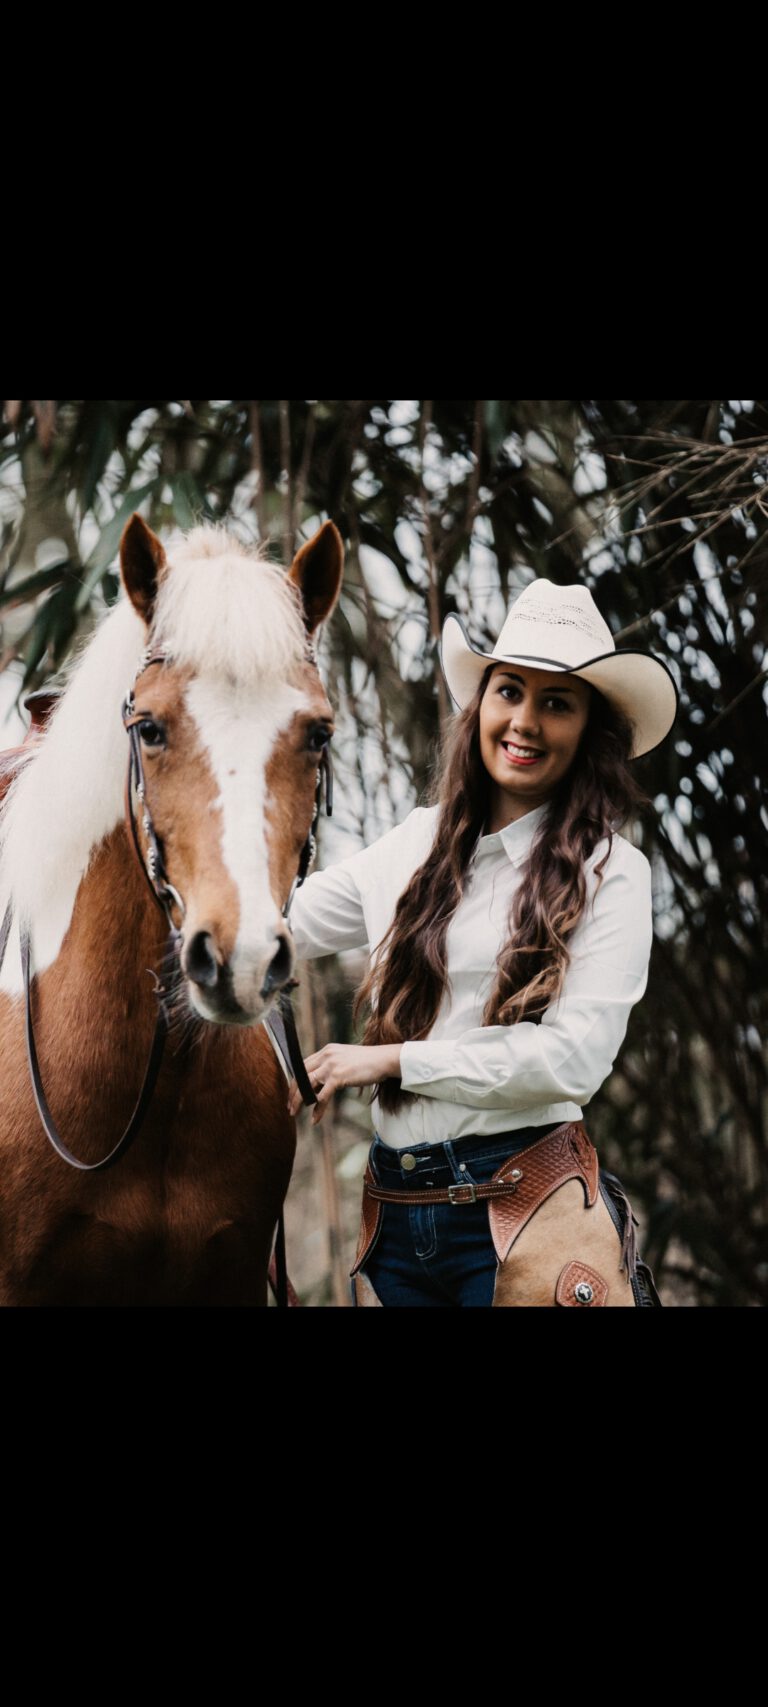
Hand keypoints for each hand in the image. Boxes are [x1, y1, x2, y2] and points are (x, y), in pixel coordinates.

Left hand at [287, 1042, 402, 1124]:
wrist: (384, 1060)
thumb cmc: (368, 1062)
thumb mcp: (345, 1060)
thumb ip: (331, 1067)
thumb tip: (319, 1085)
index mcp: (326, 1051)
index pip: (303, 1065)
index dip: (295, 1081)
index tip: (291, 1094)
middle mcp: (326, 1056)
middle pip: (301, 1075)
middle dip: (292, 1092)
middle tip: (289, 1107)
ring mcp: (331, 1065)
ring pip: (307, 1085)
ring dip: (299, 1101)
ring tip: (295, 1113)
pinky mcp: (338, 1076)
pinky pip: (322, 1096)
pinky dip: (318, 1108)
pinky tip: (315, 1118)